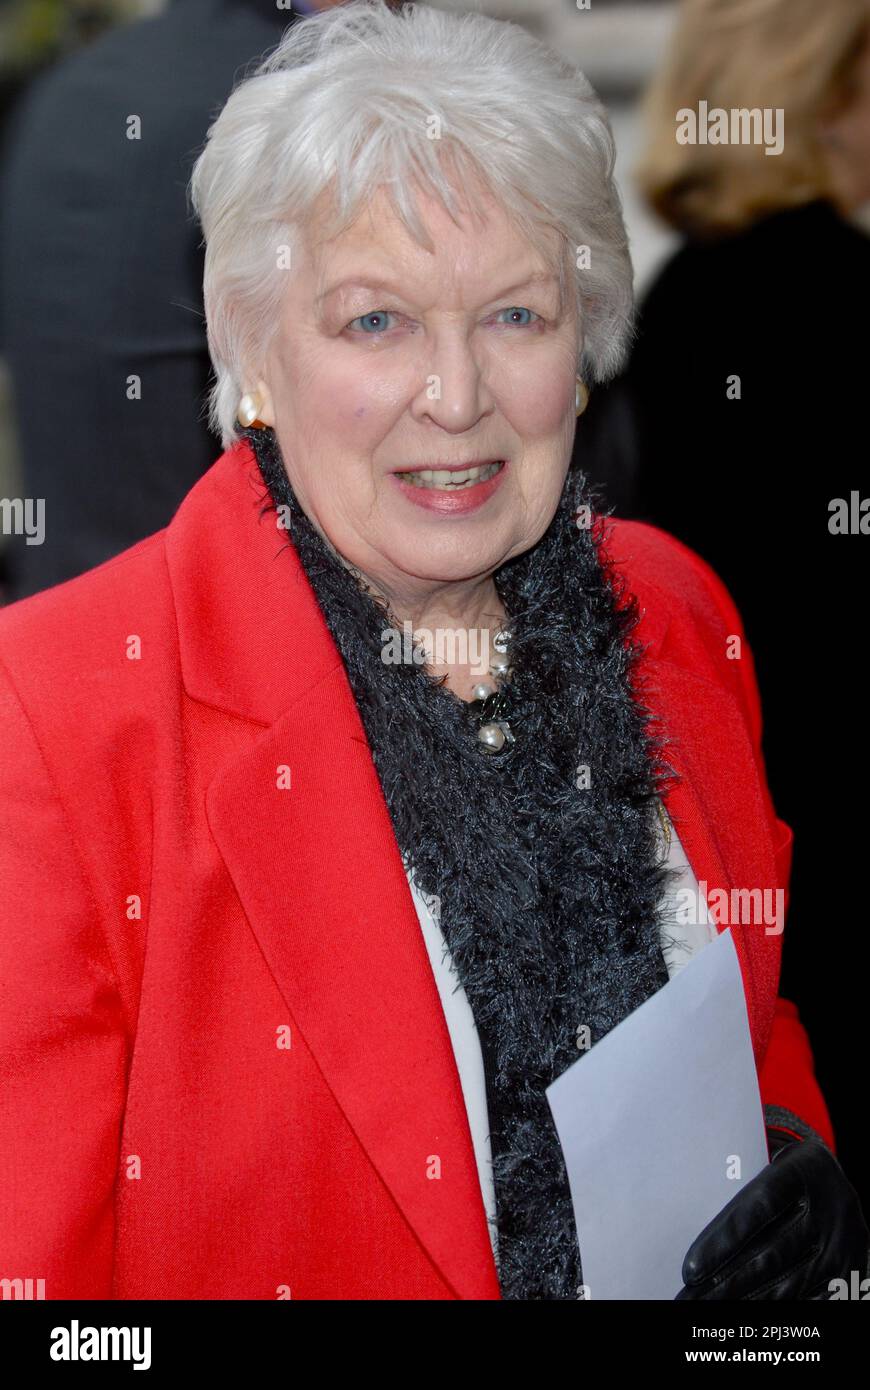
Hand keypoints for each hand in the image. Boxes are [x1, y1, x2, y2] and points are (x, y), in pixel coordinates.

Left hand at [675, 1128, 869, 1299]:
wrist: (836, 1185)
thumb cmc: (784, 1181)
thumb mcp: (768, 1172)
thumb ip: (741, 1202)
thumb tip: (699, 1249)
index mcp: (803, 1173)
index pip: (758, 1209)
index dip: (723, 1242)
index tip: (690, 1270)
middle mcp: (829, 1210)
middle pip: (770, 1256)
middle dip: (724, 1284)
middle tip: (688, 1299)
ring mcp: (843, 1246)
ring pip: (788, 1286)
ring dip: (744, 1303)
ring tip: (708, 1310)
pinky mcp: (851, 1275)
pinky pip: (810, 1301)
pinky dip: (776, 1312)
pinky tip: (745, 1317)